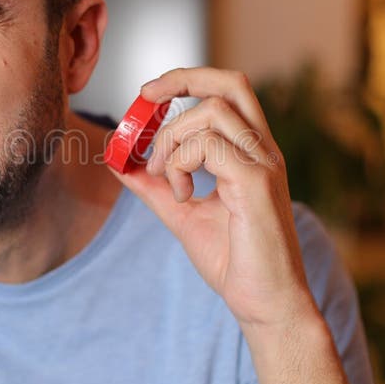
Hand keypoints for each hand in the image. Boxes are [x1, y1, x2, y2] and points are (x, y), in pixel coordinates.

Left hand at [112, 67, 317, 329]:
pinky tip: (182, 195)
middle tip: (145, 98)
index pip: (227, 91)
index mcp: (251, 152)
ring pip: (211, 112)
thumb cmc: (234, 261)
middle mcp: (262, 150)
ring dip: (173, 140)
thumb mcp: (182, 214)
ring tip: (167, 178)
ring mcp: (263, 163)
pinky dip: (181, 164)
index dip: (187, 79)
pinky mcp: (256, 181)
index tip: (149, 95)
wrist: (264, 304)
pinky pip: (209, 146)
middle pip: (231, 83)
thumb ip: (154, 186)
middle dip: (182, 78)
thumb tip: (120, 161)